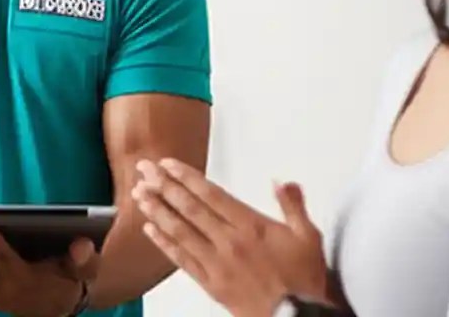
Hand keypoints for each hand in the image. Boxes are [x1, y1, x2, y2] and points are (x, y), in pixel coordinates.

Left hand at [132, 158, 330, 316]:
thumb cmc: (302, 280)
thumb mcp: (308, 236)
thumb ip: (293, 205)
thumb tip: (283, 181)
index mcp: (251, 226)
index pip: (211, 194)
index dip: (186, 177)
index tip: (168, 164)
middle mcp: (229, 242)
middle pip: (189, 208)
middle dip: (164, 186)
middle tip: (145, 170)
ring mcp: (217, 263)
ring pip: (180, 232)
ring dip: (158, 210)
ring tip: (140, 195)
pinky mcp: (211, 284)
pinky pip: (182, 260)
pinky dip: (164, 244)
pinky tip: (151, 230)